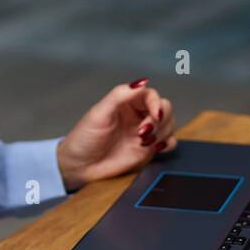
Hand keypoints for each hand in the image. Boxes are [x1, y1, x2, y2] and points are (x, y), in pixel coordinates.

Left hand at [55, 78, 177, 190]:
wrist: (80, 167)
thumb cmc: (84, 139)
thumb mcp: (99, 113)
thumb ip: (120, 95)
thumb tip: (142, 82)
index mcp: (126, 103)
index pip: (150, 95)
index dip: (156, 103)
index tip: (155, 114)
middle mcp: (137, 115)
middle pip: (164, 108)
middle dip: (160, 119)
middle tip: (144, 132)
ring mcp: (144, 133)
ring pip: (169, 124)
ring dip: (162, 132)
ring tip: (143, 141)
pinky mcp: (148, 149)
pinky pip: (169, 142)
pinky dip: (168, 143)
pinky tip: (156, 147)